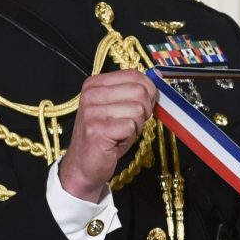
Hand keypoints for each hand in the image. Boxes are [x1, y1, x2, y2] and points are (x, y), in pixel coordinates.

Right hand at [58, 70, 157, 200]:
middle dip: (143, 111)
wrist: (83, 165)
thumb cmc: (104, 137)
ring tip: (120, 133)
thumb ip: (132, 92)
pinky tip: (116, 141)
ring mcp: (92, 112)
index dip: (147, 91)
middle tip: (129, 123)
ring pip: (138, 110)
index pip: (134, 75)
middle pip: (139, 91)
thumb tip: (156, 79)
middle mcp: (91, 95)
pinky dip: (130, 137)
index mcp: (94, 84)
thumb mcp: (117, 108)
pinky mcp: (97, 130)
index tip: (138, 106)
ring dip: (136, 126)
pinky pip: (131, 127)